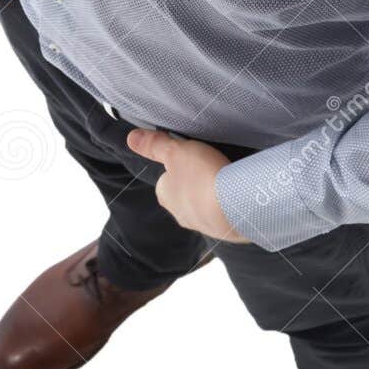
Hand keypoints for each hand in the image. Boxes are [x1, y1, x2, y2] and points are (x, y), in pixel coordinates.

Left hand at [126, 129, 248, 243]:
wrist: (235, 205)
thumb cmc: (201, 177)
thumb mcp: (174, 151)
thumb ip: (155, 145)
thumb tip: (131, 138)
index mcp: (165, 195)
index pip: (165, 181)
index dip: (176, 168)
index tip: (190, 159)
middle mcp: (180, 214)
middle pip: (184, 195)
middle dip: (196, 183)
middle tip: (209, 167)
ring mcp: (203, 224)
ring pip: (205, 206)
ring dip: (213, 195)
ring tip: (226, 179)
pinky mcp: (225, 230)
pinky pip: (224, 214)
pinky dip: (229, 204)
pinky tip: (237, 194)